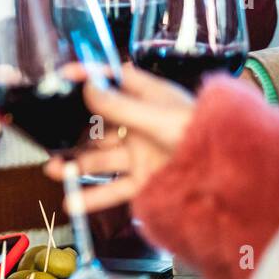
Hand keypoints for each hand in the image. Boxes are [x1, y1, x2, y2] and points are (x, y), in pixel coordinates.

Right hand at [43, 65, 194, 211]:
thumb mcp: (158, 116)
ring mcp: (141, 155)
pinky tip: (72, 203)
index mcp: (150, 99)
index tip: (63, 76)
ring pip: (100, 159)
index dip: (90, 76)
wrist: (230, 177)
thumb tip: (87, 88)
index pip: (115, 80)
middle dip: (72, 130)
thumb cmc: (201, 134)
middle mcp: (141, 126)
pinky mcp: (144, 182)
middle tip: (48, 133)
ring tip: (53, 171)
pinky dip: (92, 197)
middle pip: (99, 124)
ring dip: (76, 164)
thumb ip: (119, 106)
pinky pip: (113, 189)